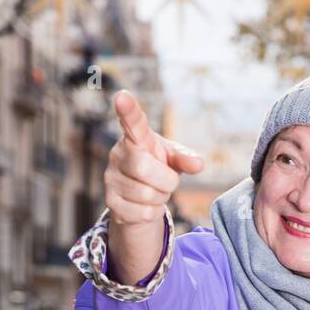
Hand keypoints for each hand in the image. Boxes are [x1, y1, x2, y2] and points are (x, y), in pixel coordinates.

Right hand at [105, 89, 203, 226]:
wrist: (141, 198)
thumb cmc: (159, 169)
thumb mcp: (174, 160)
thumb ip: (185, 159)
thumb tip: (198, 164)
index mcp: (136, 138)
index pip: (132, 121)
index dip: (128, 110)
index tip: (122, 97)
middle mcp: (118, 154)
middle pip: (143, 167)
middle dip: (165, 180)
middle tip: (167, 181)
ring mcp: (111, 178)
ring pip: (146, 194)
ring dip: (160, 197)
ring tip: (155, 191)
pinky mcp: (111, 202)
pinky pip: (143, 213)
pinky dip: (153, 212)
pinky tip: (147, 205)